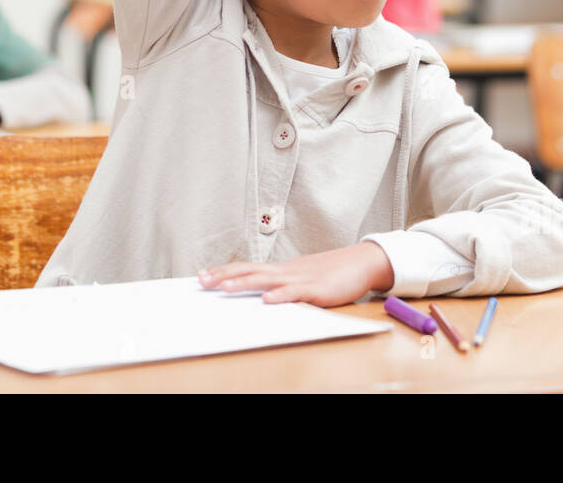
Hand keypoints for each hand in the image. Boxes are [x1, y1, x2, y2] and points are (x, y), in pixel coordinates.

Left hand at [197, 242, 393, 306]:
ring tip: (223, 288)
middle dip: (223, 276)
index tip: (202, 275)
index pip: (246, 268)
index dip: (224, 271)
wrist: (360, 262)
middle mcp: (286, 271)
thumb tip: (262, 293)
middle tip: (201, 280)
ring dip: (243, 283)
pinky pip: (295, 293)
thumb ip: (283, 285)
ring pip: (266, 280)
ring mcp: (300, 279)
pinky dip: (280, 296)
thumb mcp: (302, 278)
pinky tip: (267, 301)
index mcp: (281, 270)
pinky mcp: (316, 290)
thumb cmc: (331, 273)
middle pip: (249, 271)